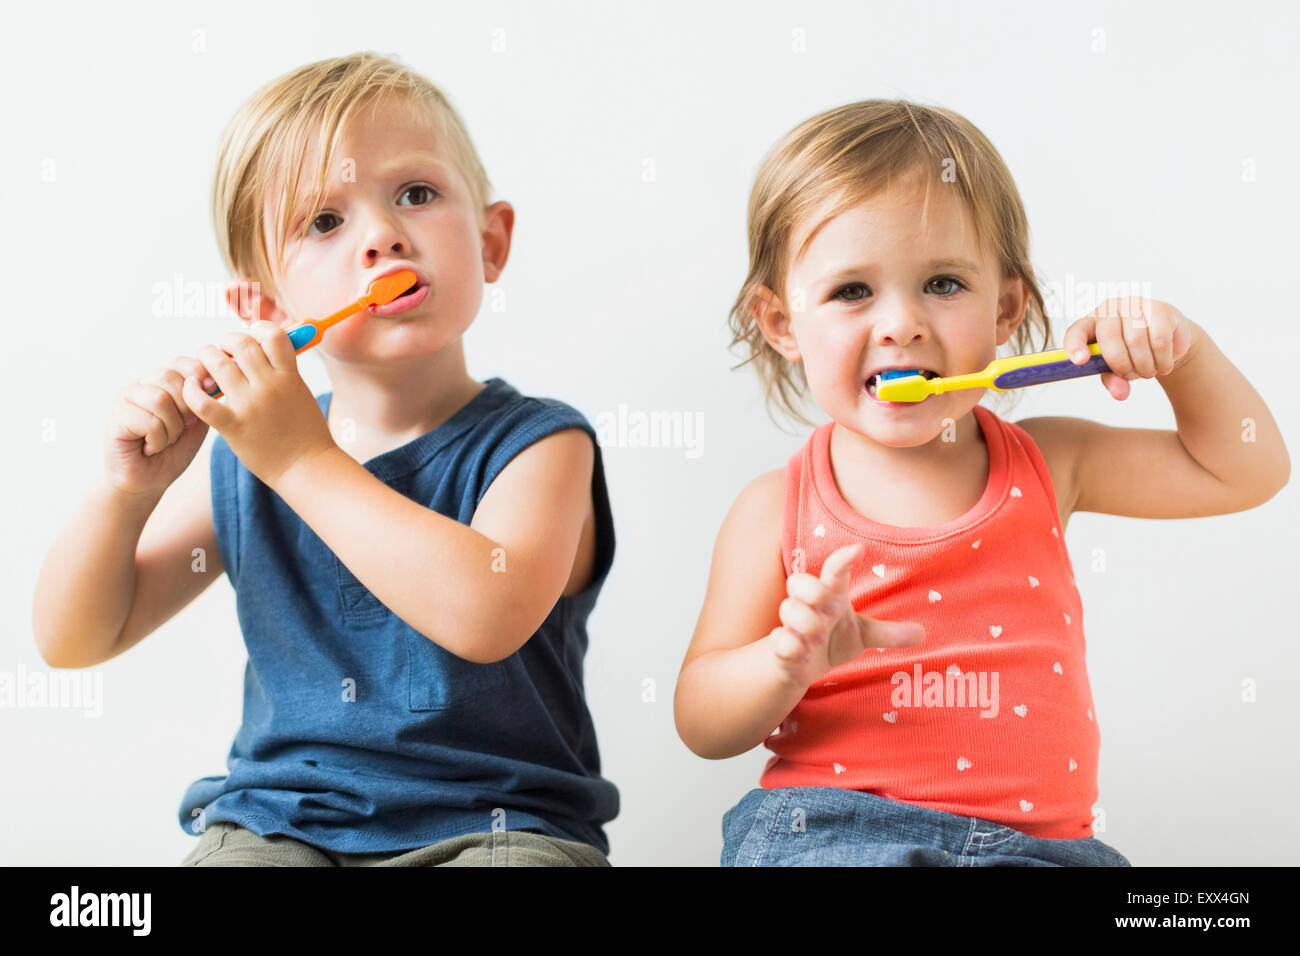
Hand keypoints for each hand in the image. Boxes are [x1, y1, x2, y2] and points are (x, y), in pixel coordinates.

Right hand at [104, 356, 212, 497]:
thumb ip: (203, 400)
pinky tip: (150, 447)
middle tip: (180, 430)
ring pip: (159, 399)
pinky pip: (149, 422)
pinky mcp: (116, 417)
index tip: (206, 399)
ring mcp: (125, 398)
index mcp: (163, 381)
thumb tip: (212, 379)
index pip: (182, 362)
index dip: (199, 378)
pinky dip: (158, 441)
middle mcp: (142, 384)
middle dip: (186, 410)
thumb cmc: (174, 450)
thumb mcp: (198, 422)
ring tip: (164, 440)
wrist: (150, 480)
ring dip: (171, 428)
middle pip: (171, 378)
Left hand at [180, 320, 335, 487]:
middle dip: (227, 342)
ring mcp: (250, 405)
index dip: (259, 330)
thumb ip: (285, 371)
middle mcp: (269, 386)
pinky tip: (192, 389)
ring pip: (217, 364)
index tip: (252, 335)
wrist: (306, 467)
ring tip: (207, 367)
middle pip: (240, 344)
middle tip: (224, 351)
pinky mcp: (233, 426)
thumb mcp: (302, 394)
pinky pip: (201, 401)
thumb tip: (268, 348)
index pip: (272, 335)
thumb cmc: (306, 432)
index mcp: (290, 376)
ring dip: (208, 359)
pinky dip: (192, 390)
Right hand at [770, 542, 925, 688]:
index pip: (833, 570)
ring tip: (818, 639)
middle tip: (832, 608)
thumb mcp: (862, 635)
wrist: (797, 666)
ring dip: (805, 623)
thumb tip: (922, 633)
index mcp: (830, 596)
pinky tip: (802, 656)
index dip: (843, 559)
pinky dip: (790, 647)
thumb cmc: (831, 640)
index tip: (860, 550)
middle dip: (813, 590)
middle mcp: (808, 606)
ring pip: (787, 609)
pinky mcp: (780, 648)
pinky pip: (778, 640)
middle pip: (798, 580)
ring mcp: (791, 626)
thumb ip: (887, 634)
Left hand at [1062, 298, 1198, 400]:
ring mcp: (1134, 305)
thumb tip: (1119, 393)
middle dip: (1121, 364)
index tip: (1080, 361)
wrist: (1165, 340)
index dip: (1075, 346)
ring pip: (1136, 340)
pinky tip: (1163, 364)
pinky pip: (1159, 339)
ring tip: (1148, 371)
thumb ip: (1113, 380)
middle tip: (1131, 375)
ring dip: (1144, 365)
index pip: (1075, 332)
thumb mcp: (1116, 369)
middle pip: (1109, 337)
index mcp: (1089, 323)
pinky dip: (1162, 359)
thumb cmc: (1131, 352)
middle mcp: (1109, 309)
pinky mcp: (1158, 309)